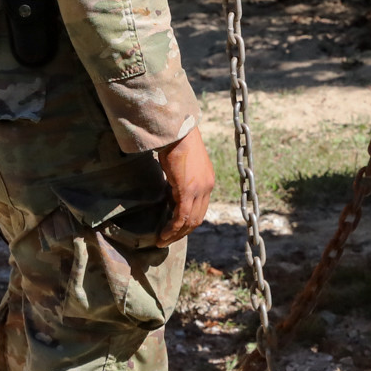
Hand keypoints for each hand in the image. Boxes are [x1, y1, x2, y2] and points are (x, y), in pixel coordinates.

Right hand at [154, 125, 214, 244]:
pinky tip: (163, 234)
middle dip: (183, 232)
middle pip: (197, 218)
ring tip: (162, 241)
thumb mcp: (183, 163)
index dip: (188, 221)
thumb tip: (172, 188)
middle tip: (168, 239)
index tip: (175, 228)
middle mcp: (207, 187)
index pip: (200, 208)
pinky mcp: (187, 190)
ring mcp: (199, 189)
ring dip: (176, 234)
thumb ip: (182, 177)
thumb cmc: (177, 141)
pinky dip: (172, 229)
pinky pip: (181, 217)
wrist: (178, 130)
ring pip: (189, 221)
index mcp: (208, 180)